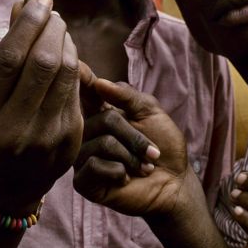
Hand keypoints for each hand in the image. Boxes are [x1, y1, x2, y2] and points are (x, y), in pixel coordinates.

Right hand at [0, 0, 82, 214]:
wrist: (5, 185)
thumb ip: (2, 52)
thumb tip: (21, 6)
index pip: (9, 57)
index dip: (28, 23)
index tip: (37, 0)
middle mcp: (13, 130)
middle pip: (42, 63)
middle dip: (50, 27)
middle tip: (51, 10)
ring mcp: (45, 138)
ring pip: (66, 73)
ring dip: (65, 42)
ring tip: (58, 27)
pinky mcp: (70, 141)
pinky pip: (75, 90)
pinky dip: (72, 65)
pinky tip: (65, 53)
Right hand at [73, 80, 190, 216]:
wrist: (173, 184)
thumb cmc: (163, 146)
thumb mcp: (151, 113)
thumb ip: (127, 96)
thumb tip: (99, 83)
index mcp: (100, 112)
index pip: (84, 91)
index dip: (79, 77)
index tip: (75, 63)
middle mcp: (87, 132)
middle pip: (105, 120)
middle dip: (135, 137)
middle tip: (152, 152)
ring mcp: (83, 156)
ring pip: (103, 144)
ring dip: (131, 157)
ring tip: (142, 168)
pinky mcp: (83, 181)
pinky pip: (94, 166)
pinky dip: (118, 172)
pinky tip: (125, 179)